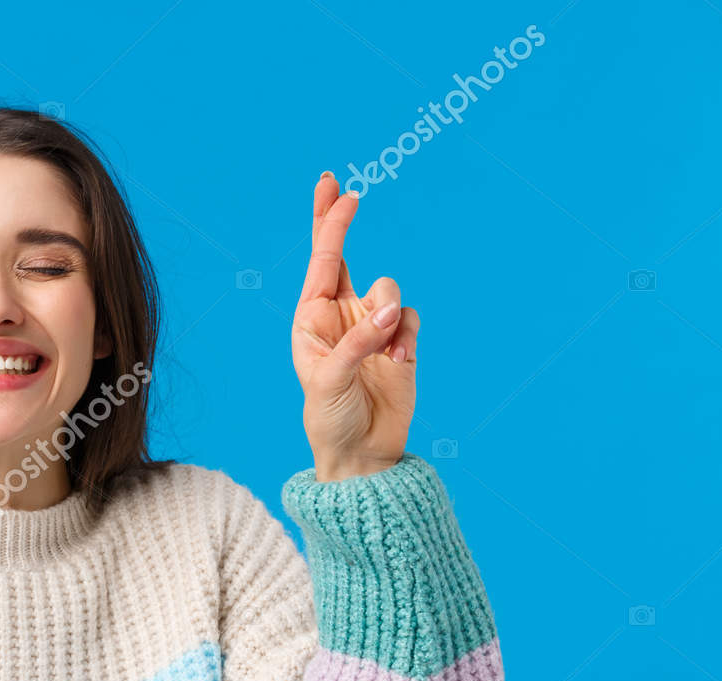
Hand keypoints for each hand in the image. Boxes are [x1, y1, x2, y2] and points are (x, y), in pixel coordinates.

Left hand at [291, 174, 419, 481]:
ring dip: (388, 316)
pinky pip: (411, 318)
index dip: (329, 225)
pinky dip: (406, 337)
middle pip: (343, 255)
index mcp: (311, 320)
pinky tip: (397, 365)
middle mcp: (340, 315)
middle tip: (340, 185)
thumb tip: (392, 310)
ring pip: (389, 289)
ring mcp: (372, 325)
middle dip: (339, 222)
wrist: (361, 453)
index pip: (321, 262)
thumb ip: (359, 342)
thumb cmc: (330, 418)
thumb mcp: (331, 381)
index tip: (339, 192)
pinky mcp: (401, 340)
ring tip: (382, 355)